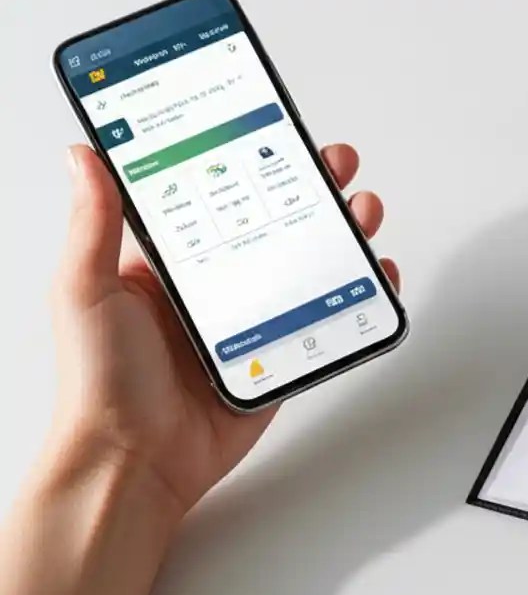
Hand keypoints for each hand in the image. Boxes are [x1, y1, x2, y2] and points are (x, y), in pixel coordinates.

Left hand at [43, 144, 399, 518]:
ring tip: (362, 211)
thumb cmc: (100, 383)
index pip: (218, 195)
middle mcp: (213, 286)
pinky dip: (358, 294)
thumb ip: (94, 223)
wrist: (136, 462)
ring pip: (308, 263)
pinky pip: (327, 317)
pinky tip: (374, 274)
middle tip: (334, 164)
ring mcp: (250, 320)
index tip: (276, 132)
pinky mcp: (278, 355)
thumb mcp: (85, 289)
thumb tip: (85, 155)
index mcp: (168, 263)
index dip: (250, 162)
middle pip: (274, 221)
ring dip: (342, 232)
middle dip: (310, 187)